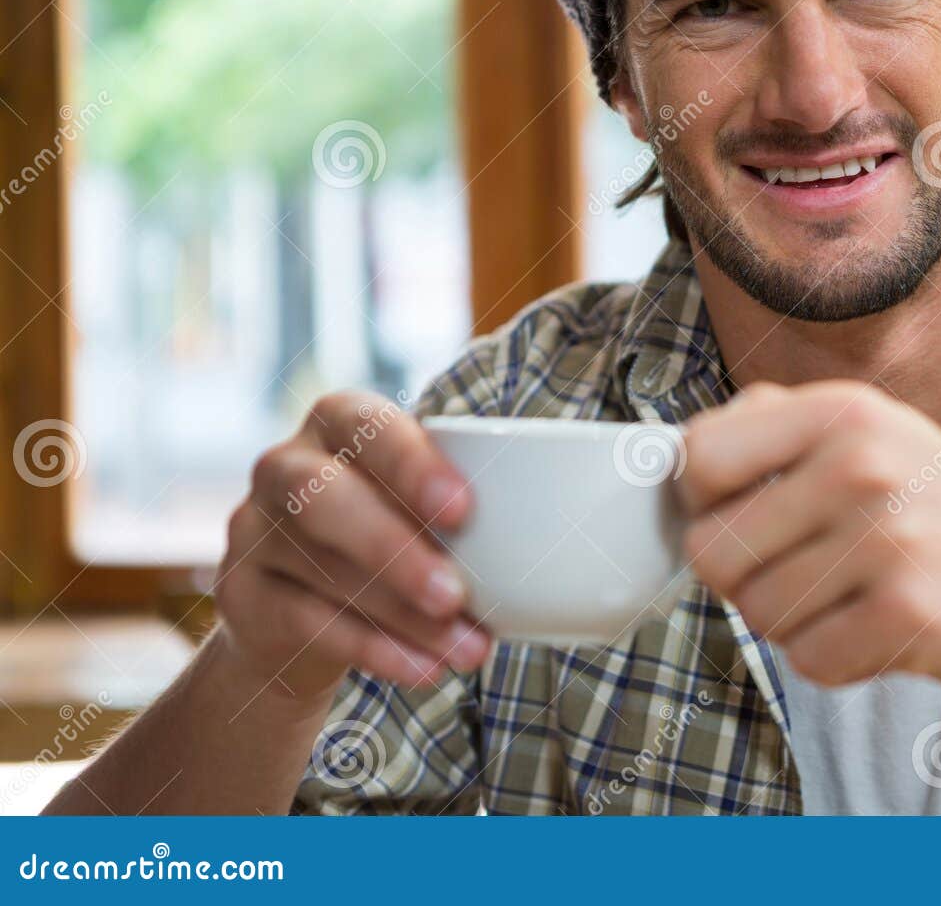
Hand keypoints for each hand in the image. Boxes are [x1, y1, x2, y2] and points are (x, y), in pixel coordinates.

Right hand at [214, 391, 491, 702]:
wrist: (301, 612)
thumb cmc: (392, 532)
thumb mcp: (420, 506)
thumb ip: (461, 506)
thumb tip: (550, 535)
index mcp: (339, 423)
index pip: (366, 425)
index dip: (412, 465)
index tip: (465, 509)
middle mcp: (284, 467)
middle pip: (322, 496)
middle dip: (394, 548)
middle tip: (456, 593)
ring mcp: (253, 532)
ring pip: (322, 569)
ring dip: (402, 615)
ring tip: (469, 648)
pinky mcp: (240, 597)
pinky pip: (305, 625)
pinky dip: (375, 650)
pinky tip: (424, 668)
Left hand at [679, 380, 940, 707]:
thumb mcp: (881, 436)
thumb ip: (784, 427)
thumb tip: (684, 450)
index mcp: (843, 409)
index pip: (699, 455)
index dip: (702, 502)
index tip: (738, 517)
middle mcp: (860, 462)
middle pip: (711, 550)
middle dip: (747, 579)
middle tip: (810, 573)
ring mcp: (887, 537)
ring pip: (756, 613)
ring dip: (798, 623)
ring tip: (862, 597)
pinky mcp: (907, 613)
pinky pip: (807, 660)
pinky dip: (838, 660)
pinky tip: (887, 631)